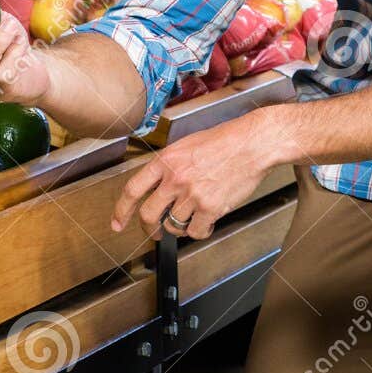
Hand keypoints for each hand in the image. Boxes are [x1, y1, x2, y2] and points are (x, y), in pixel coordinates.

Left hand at [110, 110, 284, 240]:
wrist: (254, 143)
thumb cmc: (226, 140)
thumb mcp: (188, 145)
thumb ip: (170, 165)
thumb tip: (159, 186)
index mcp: (166, 160)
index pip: (132, 190)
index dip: (121, 211)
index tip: (118, 223)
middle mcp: (175, 178)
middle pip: (148, 215)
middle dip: (150, 228)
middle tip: (155, 232)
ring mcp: (192, 194)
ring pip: (173, 225)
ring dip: (180, 227)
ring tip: (192, 218)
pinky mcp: (210, 207)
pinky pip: (196, 231)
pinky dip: (200, 231)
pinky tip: (207, 222)